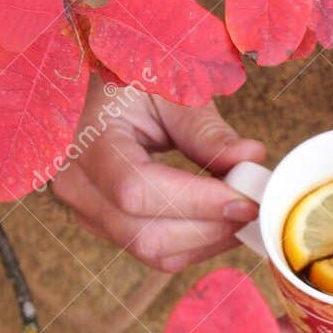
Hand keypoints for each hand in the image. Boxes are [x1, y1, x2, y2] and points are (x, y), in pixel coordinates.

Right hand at [51, 83, 263, 271]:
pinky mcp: (104, 224)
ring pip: (151, 250)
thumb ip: (206, 130)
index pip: (137, 190)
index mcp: (87, 141)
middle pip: (144, 233)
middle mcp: (77, 186)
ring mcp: (86, 210)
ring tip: (242, 214)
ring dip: (206, 242)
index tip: (245, 200)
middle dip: (209, 229)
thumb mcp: (169, 92)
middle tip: (254, 208)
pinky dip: (194, 244)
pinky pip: (152, 250)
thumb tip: (250, 160)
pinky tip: (221, 222)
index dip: (196, 203)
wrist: (99, 91)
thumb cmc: (131, 82)